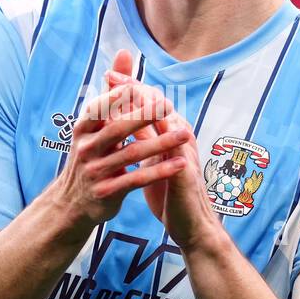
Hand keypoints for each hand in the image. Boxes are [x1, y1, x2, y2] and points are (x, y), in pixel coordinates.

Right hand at [53, 67, 190, 228]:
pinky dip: (159, 170)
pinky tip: (180, 163)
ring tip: (184, 134)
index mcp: (83, 128)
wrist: (73, 202)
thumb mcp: (96, 124)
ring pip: (131, 154)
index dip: (119, 97)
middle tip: (168, 105)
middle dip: (143, 116)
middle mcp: (86, 148)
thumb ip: (113, 89)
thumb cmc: (92, 154)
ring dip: (160, 144)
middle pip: (117, 128)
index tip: (141, 86)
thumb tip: (124, 52)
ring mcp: (95, 171)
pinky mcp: (107, 192)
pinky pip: (136, 179)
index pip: (100, 107)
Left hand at [103, 52, 225, 253]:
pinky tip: (132, 125)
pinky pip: (168, 143)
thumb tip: (125, 121)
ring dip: (141, 101)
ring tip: (121, 88)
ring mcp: (183, 150)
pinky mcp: (183, 168)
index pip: (150, 103)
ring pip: (164, 116)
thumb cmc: (171, 193)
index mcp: (171, 134)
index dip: (130, 88)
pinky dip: (152, 131)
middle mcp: (180, 136)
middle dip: (133, 86)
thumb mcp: (152, 160)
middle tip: (111, 73)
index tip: (109, 75)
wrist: (191, 225)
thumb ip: (144, 140)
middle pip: (157, 102)